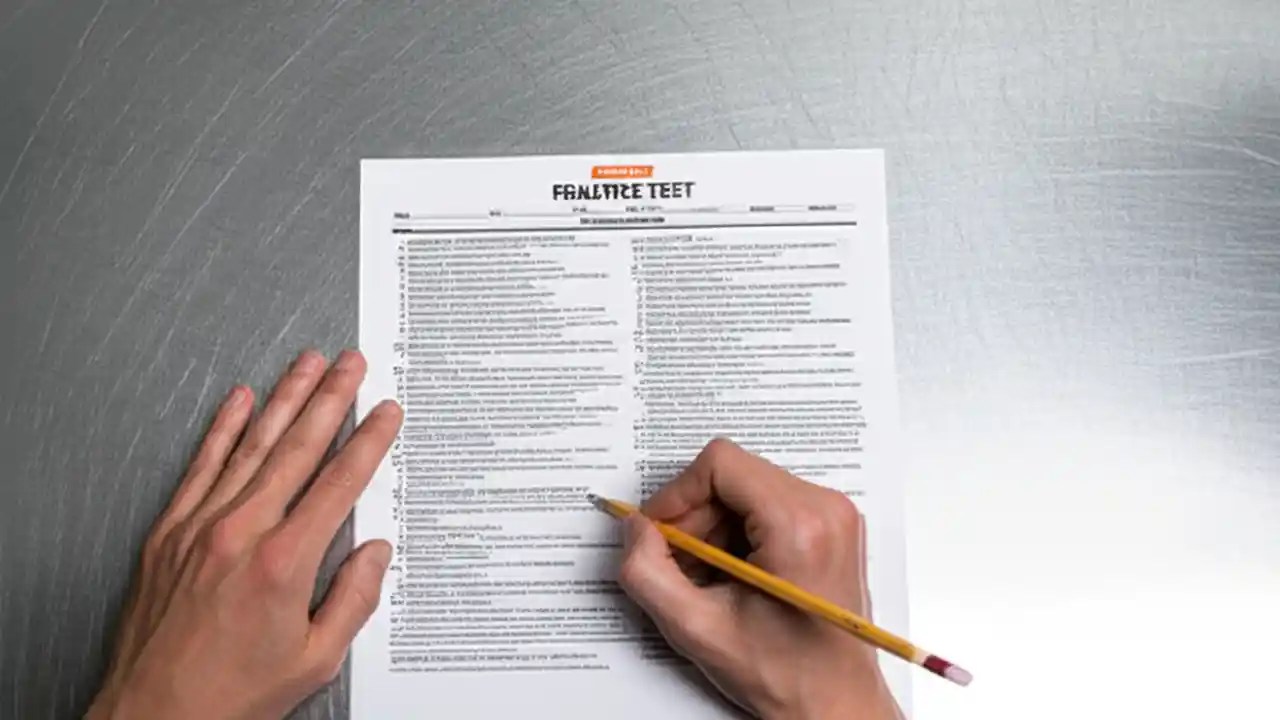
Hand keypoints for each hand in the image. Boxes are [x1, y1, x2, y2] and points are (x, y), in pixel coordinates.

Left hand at [87, 350, 402, 719]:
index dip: (368, 442)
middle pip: (297, 448)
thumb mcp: (315, 660)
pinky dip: (222, 430)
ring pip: (251, 446)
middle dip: (331, 399)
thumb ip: (353, 599)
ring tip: (307, 364)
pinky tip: (238, 401)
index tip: (386, 412)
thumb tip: (376, 552)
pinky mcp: (168, 533)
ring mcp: (200, 527)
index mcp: (284, 562)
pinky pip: (202, 467)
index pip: (339, 483)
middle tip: (351, 364)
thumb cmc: (230, 696)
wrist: (153, 717)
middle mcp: (241, 533)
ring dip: (284, 399)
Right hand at [617, 439, 902, 719]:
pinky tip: (731, 575)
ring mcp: (834, 514)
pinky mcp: (831, 524)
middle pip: (733, 474)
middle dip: (694, 516)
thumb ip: (647, 572)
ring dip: (713, 526)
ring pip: (747, 487)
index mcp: (800, 527)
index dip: (677, 494)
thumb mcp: (696, 629)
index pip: (720, 464)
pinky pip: (768, 502)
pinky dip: (737, 532)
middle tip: (680, 566)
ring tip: (707, 578)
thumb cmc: (784, 674)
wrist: (834, 702)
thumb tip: (634, 527)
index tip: (659, 531)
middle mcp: (826, 509)